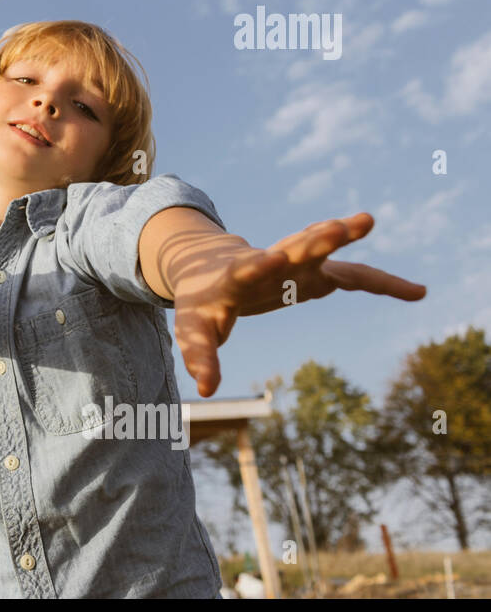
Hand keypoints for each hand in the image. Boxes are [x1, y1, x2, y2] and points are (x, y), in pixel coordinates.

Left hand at [171, 212, 425, 397]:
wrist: (211, 268)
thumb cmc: (203, 303)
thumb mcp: (195, 331)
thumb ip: (200, 357)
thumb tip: (205, 390)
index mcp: (238, 275)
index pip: (251, 269)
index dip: (263, 265)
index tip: (277, 258)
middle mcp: (272, 262)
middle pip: (294, 248)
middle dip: (315, 239)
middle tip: (339, 226)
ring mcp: (298, 264)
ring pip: (326, 251)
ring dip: (344, 237)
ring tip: (367, 221)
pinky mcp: (318, 274)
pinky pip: (354, 278)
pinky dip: (381, 284)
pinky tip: (417, 292)